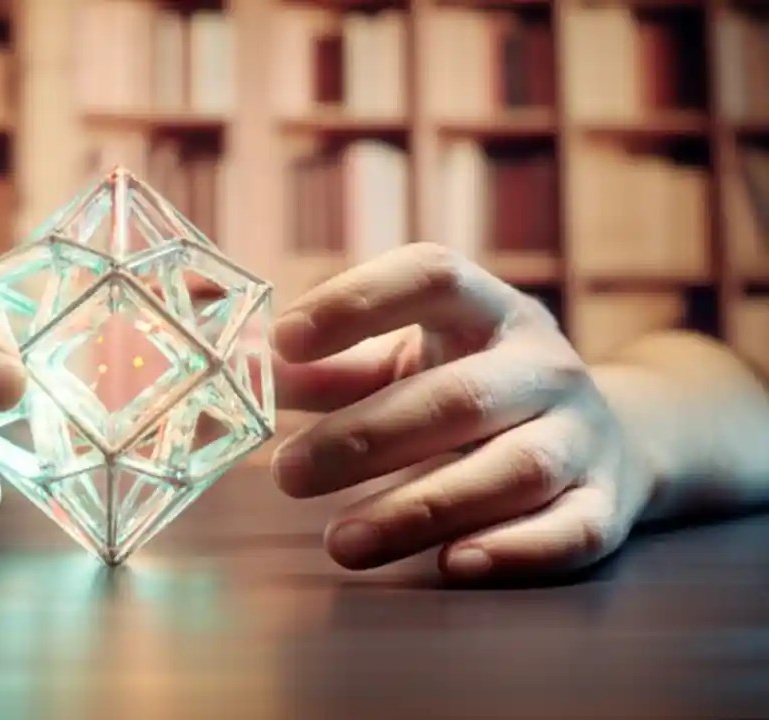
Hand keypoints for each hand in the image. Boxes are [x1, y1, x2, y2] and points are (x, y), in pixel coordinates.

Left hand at [271, 244, 653, 581]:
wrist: (603, 435)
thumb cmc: (467, 388)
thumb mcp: (403, 362)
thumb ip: (327, 369)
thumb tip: (243, 371)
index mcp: (487, 309)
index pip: (431, 277)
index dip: (357, 302)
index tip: (283, 339)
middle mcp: (543, 364)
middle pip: (459, 396)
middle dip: (365, 438)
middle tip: (286, 474)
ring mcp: (582, 434)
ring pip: (514, 470)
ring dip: (421, 509)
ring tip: (340, 542)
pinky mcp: (607, 504)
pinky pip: (573, 531)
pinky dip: (516, 551)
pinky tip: (451, 565)